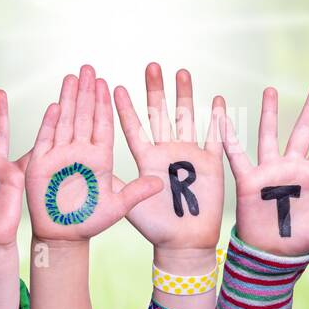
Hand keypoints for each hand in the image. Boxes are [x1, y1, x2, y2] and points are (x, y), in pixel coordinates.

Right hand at [25, 65, 162, 241]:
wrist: (63, 236)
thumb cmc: (90, 222)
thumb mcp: (118, 206)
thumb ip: (136, 192)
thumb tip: (160, 182)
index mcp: (99, 158)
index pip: (102, 124)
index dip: (104, 104)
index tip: (106, 83)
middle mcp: (80, 152)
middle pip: (83, 116)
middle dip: (86, 92)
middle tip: (89, 68)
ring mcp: (60, 155)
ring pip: (65, 121)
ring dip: (68, 99)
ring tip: (72, 77)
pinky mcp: (41, 163)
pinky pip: (46, 138)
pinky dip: (50, 123)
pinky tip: (55, 105)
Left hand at [114, 63, 224, 250]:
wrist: (183, 243)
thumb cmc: (155, 227)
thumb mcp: (128, 205)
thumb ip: (115, 185)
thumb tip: (90, 169)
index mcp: (146, 159)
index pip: (133, 128)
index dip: (124, 108)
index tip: (113, 87)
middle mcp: (167, 152)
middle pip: (161, 114)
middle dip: (156, 90)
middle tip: (151, 65)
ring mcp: (189, 155)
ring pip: (187, 118)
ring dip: (185, 95)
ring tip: (181, 71)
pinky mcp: (211, 164)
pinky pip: (215, 138)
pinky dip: (218, 120)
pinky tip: (218, 100)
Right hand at [220, 82, 308, 255]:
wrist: (271, 255)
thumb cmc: (301, 240)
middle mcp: (291, 169)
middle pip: (302, 132)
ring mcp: (270, 172)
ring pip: (270, 135)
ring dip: (270, 113)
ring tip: (271, 90)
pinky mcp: (248, 181)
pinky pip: (237, 155)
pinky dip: (229, 137)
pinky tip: (224, 117)